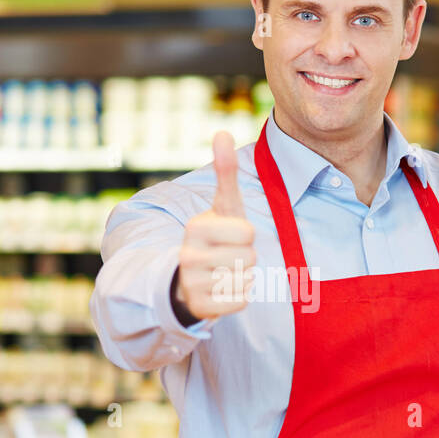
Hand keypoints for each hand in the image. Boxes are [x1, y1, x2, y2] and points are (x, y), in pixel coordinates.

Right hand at [173, 131, 255, 320]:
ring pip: (245, 278)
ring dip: (242, 275)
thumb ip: (224, 172)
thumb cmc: (214, 236)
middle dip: (245, 256)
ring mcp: (193, 283)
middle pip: (249, 257)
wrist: (188, 278)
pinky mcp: (202, 307)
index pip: (247, 233)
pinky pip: (241, 299)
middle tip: (227, 254)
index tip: (229, 235)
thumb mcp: (221, 206)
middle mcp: (188, 255)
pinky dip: (238, 295)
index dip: (246, 234)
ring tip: (224, 270)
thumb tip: (222, 131)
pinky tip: (222, 288)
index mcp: (196, 227)